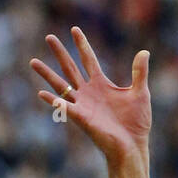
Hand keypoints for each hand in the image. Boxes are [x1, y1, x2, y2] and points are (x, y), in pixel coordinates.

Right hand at [30, 26, 150, 164]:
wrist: (132, 147)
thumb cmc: (136, 124)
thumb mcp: (140, 93)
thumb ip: (139, 73)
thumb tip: (144, 52)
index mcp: (101, 84)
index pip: (89, 59)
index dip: (82, 45)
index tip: (74, 29)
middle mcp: (89, 93)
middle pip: (71, 68)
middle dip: (60, 53)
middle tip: (49, 37)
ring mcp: (83, 105)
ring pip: (61, 85)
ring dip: (47, 74)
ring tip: (33, 61)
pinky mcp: (81, 118)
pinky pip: (65, 108)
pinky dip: (54, 101)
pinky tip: (42, 93)